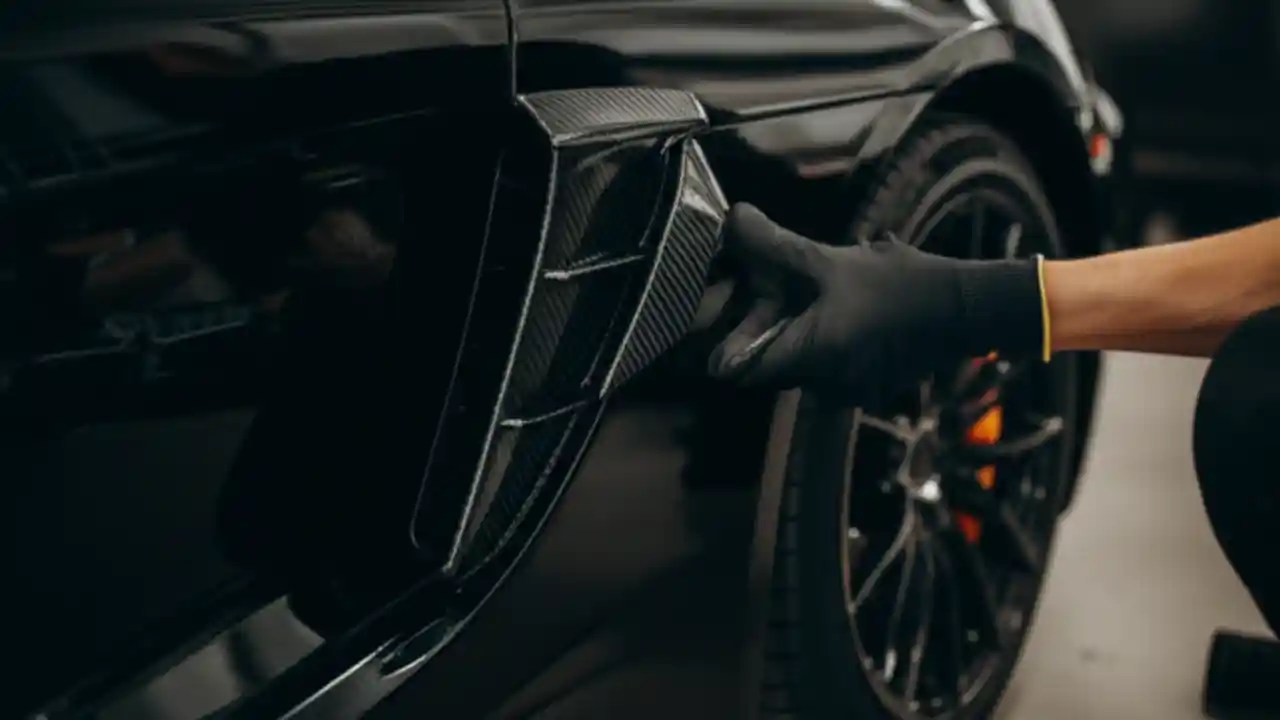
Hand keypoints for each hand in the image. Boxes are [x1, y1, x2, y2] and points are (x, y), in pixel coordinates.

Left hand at [707, 204, 1043, 402]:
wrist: (965, 309)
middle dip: (763, 327)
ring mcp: (847, 390)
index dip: (722, 344)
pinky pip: (827, 365)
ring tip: (808, 291)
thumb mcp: (830, 262)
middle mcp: (823, 386)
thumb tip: (734, 220)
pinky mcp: (867, 386)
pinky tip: (839, 306)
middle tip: (767, 289)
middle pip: (768, 363)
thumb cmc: (898, 286)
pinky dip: (822, 338)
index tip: (720, 317)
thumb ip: (776, 246)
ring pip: (799, 362)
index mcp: (809, 358)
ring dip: (794, 329)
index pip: (736, 370)